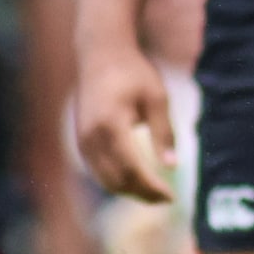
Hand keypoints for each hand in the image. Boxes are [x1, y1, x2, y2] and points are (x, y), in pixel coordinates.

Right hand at [75, 44, 174, 201]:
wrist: (101, 55)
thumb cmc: (134, 73)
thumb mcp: (157, 99)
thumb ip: (163, 133)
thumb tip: (172, 166)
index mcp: (111, 124)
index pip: (131, 168)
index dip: (151, 187)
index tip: (172, 196)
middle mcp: (91, 136)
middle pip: (116, 180)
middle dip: (142, 194)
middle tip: (167, 199)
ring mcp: (82, 139)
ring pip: (104, 179)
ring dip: (129, 191)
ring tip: (154, 193)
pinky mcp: (80, 140)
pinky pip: (97, 170)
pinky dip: (116, 181)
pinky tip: (136, 182)